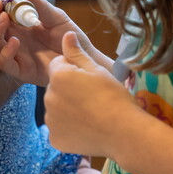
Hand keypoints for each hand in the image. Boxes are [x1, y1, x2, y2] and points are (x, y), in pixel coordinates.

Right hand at [0, 0, 100, 86]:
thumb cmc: (67, 36)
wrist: (80, 57)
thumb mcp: (55, 17)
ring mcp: (14, 54)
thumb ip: (39, 5)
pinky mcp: (21, 71)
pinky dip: (6, 52)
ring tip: (4, 18)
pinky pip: (5, 63)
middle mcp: (10, 38)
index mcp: (15, 24)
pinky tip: (15, 41)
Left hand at [44, 32, 135, 156]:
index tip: (90, 81)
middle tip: (92, 98)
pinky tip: (87, 129)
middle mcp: (48, 97)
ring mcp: (50, 120)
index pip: (58, 65)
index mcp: (57, 76)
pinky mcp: (55, 139)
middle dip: (68, 90)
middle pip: (55, 88)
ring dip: (67, 109)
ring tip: (91, 115)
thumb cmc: (113, 97)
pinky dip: (69, 129)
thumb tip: (66, 34)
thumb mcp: (97, 70)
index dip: (74, 70)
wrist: (124, 132)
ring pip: (56, 108)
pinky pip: (59, 129)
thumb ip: (77, 53)